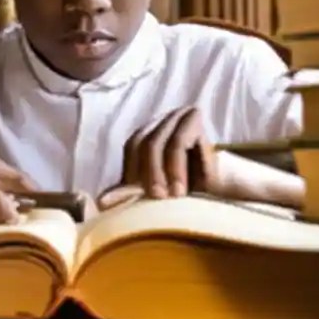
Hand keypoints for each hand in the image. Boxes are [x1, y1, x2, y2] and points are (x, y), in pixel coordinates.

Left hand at [98, 107, 219, 209]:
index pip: (132, 147)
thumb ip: (128, 191)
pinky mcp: (193, 119)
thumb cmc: (183, 188)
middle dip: (146, 173)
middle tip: (154, 198)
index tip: (136, 197)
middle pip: (142, 143)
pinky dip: (176, 168)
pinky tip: (181, 190)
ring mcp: (177, 115)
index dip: (132, 170)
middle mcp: (160, 120)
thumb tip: (99, 202)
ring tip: (168, 197)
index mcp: (147, 132)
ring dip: (160, 173)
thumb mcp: (151, 190)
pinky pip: (177, 143)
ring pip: (156, 143)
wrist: (219, 188)